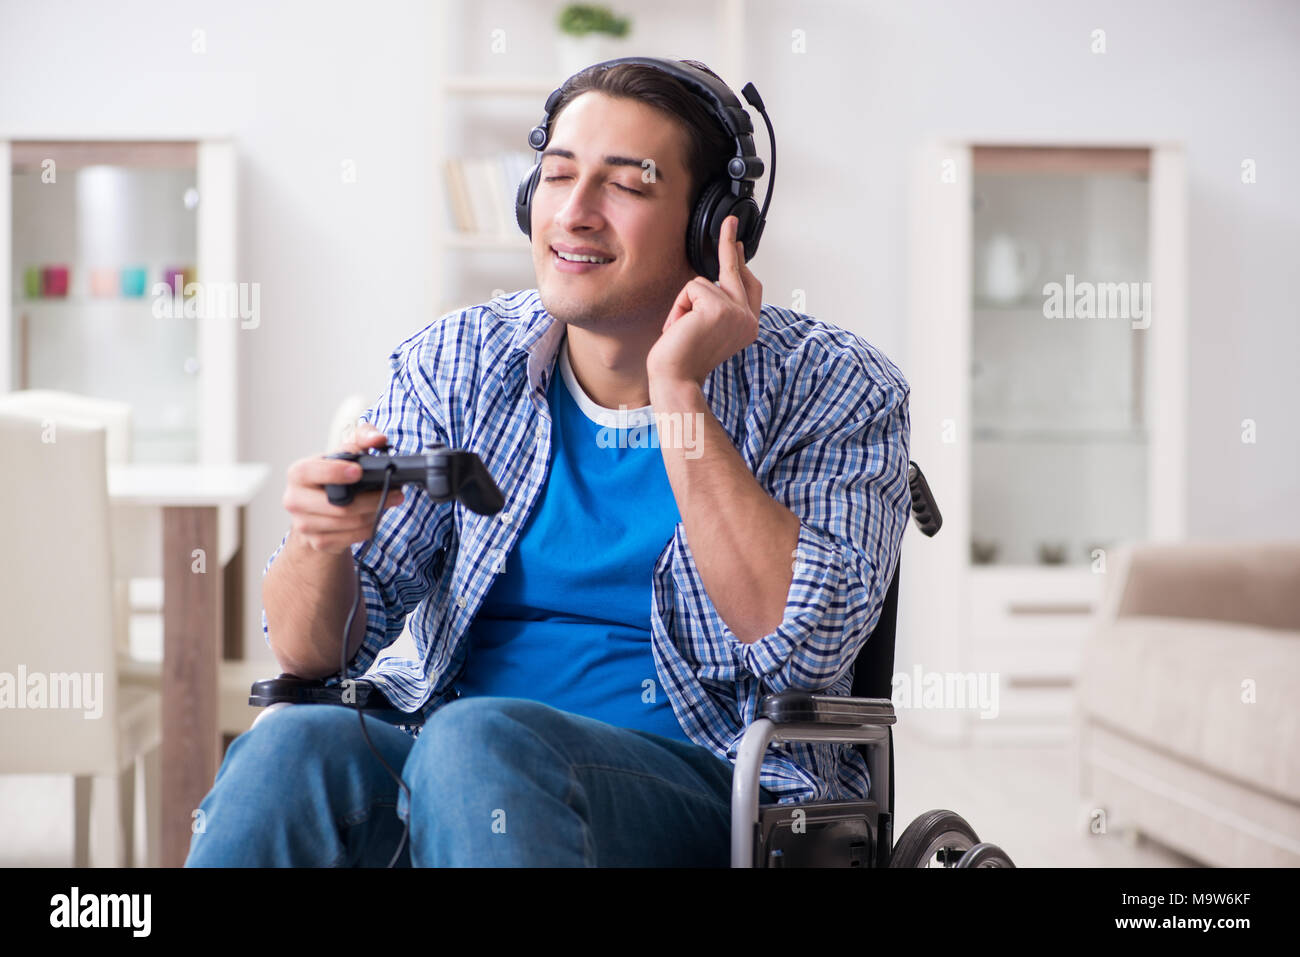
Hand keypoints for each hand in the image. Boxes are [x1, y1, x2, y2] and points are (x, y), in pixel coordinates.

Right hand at [282, 422, 405, 554]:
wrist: (316, 512)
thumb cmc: (332, 477)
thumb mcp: (343, 453)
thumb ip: (362, 437)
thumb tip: (378, 438)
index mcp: (298, 473)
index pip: (311, 471)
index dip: (335, 472)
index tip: (359, 472)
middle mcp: (294, 500)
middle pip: (338, 505)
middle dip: (371, 499)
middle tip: (396, 493)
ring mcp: (304, 524)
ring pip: (348, 522)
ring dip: (374, 513)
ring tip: (389, 502)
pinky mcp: (317, 542)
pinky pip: (351, 537)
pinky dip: (368, 527)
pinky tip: (375, 517)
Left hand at [646, 214, 762, 387]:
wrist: (676, 379)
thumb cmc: (684, 360)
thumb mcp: (706, 331)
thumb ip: (716, 308)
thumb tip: (712, 281)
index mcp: (746, 326)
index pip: (749, 287)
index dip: (742, 263)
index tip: (738, 241)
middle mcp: (747, 320)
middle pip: (737, 272)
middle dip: (730, 243)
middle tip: (731, 221)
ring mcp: (736, 313)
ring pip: (702, 284)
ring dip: (684, 304)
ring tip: (680, 329)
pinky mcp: (719, 308)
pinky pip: (692, 289)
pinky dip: (679, 306)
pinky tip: (679, 327)